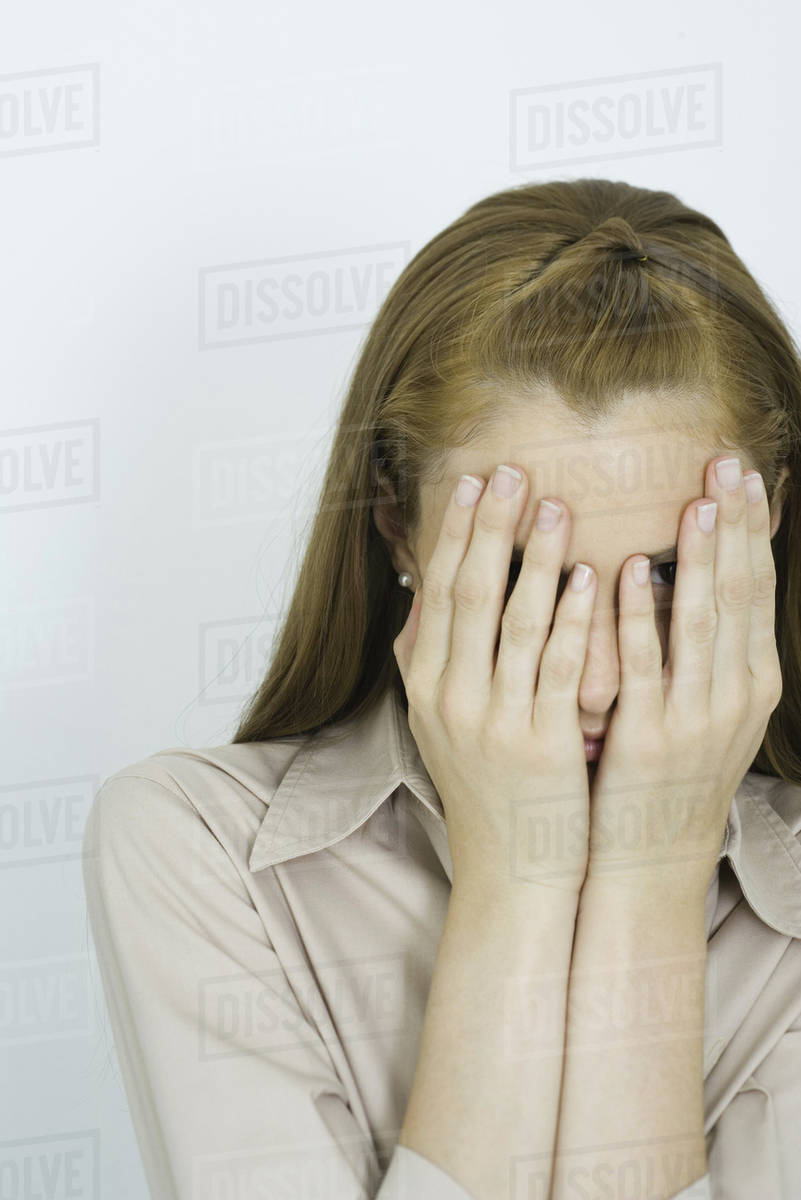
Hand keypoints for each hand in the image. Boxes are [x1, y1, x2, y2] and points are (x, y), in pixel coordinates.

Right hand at [393, 464, 597, 895]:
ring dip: (535, 559)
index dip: (455, 534)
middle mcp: (451, 698)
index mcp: (426, 686)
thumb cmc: (485, 787)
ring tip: (555, 506)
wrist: (512, 869)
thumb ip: (431, 659)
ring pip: (514, 623)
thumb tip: (424, 595)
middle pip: (471, 595)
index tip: (472, 483)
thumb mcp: (440, 724)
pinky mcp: (542, 743)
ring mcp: (494, 722)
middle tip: (511, 471)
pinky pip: (556, 668)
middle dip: (490, 528)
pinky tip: (587, 577)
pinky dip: (570, 618)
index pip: (439, 593)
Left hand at [585, 454, 782, 891]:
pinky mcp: (650, 739)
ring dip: (702, 559)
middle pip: (742, 596)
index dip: (752, 530)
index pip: (757, 591)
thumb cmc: (669, 775)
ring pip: (704, 623)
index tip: (745, 473)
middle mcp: (735, 696)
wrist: (651, 859)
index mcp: (752, 682)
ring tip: (696, 501)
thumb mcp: (706, 710)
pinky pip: (644, 665)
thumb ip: (706, 649)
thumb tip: (698, 578)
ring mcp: (697, 719)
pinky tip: (629, 569)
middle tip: (728, 462)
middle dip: (736, 527)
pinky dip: (641, 614)